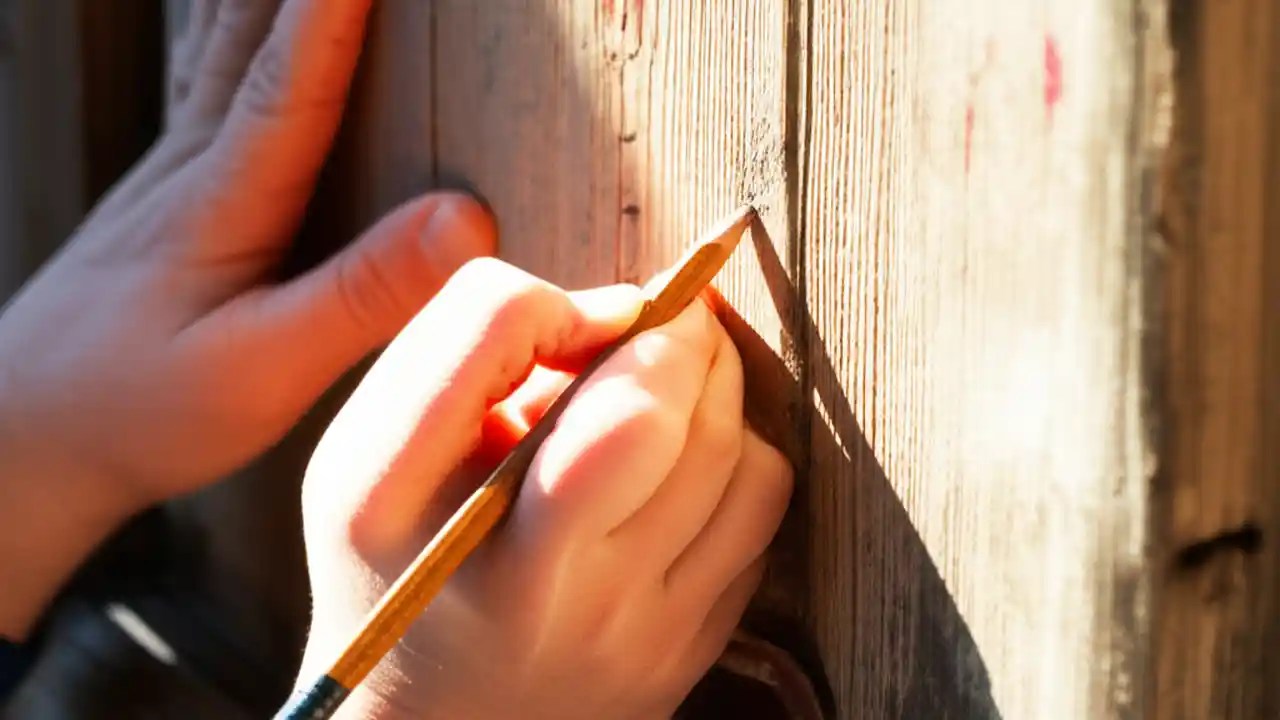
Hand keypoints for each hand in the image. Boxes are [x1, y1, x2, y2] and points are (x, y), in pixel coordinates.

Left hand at [0, 0, 491, 636]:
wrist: (18, 436)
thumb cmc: (140, 411)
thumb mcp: (262, 369)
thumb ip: (363, 295)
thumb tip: (468, 219)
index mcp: (225, 198)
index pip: (293, 75)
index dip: (343, 6)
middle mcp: (192, 164)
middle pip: (246, 34)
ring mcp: (171, 175)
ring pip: (221, 48)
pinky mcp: (165, 200)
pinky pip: (210, 83)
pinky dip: (238, 32)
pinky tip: (244, 27)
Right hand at [298, 260, 793, 719]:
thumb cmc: (398, 563)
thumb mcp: (373, 455)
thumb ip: (469, 352)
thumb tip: (622, 312)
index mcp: (437, 525)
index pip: (507, 360)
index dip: (554, 306)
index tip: (577, 319)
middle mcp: (543, 596)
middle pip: (651, 418)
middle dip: (678, 334)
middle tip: (666, 318)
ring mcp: (631, 636)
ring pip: (737, 462)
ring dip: (721, 387)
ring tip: (681, 380)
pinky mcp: (688, 656)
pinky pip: (759, 520)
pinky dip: (739, 459)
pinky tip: (691, 457)